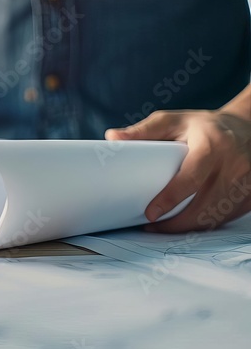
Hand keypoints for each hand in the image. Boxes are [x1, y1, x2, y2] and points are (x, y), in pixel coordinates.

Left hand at [106, 110, 250, 232]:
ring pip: (215, 217)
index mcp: (213, 146)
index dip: (170, 199)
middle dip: (175, 223)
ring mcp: (247, 183)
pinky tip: (187, 222)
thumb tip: (111, 137)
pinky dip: (205, 223)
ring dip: (188, 227)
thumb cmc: (203, 126)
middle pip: (204, 206)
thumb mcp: (173, 121)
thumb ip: (143, 130)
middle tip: (150, 226)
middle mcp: (235, 165)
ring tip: (164, 226)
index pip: (191, 178)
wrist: (247, 127)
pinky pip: (225, 218)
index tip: (150, 214)